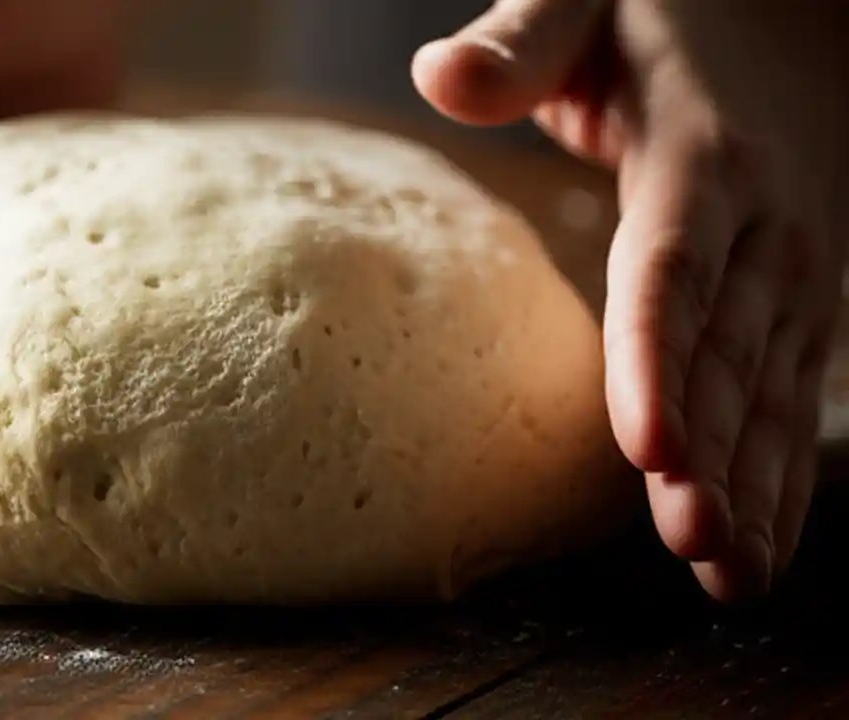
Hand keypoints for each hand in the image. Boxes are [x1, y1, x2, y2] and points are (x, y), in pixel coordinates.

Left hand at [414, 0, 848, 601]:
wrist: (782, 17)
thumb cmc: (649, 14)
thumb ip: (519, 39)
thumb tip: (438, 77)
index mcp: (702, 155)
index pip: (676, 270)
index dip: (662, 360)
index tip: (649, 447)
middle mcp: (763, 225)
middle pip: (731, 352)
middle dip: (717, 455)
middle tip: (696, 545)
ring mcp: (790, 272)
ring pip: (773, 392)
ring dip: (756, 486)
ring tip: (730, 576)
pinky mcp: (795, 304)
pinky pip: (793, 396)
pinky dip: (783, 473)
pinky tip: (764, 542)